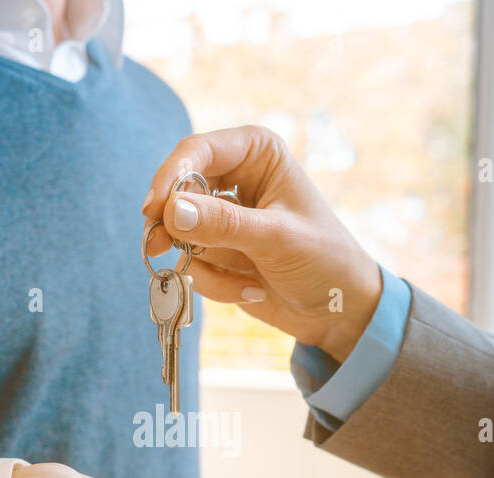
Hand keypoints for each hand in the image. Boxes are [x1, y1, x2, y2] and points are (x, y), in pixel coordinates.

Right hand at [142, 126, 382, 362]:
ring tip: (246, 281)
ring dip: (206, 264)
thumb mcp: (278, 239)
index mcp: (256, 153)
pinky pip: (192, 264)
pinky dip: (216, 283)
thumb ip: (225, 225)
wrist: (338, 309)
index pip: (197, 151)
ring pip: (180, 234)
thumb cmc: (324, 259)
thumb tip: (172, 213)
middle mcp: (234, 178)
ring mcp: (221, 218)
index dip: (171, 177)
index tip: (154, 209)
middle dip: (173, 226)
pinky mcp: (216, 252)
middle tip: (158, 248)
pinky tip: (251, 288)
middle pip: (177, 191)